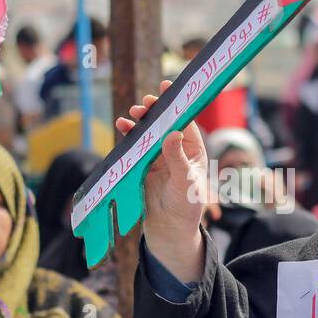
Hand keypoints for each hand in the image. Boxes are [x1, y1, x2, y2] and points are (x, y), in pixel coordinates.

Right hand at [116, 79, 207, 282]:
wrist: (169, 230)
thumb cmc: (186, 206)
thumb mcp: (185, 181)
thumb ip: (177, 158)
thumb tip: (172, 133)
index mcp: (194, 151)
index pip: (185, 121)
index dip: (176, 105)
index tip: (166, 88)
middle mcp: (177, 151)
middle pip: (165, 124)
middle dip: (154, 112)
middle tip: (144, 104)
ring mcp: (160, 158)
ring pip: (149, 134)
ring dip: (140, 123)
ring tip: (131, 116)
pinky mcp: (145, 167)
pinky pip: (136, 147)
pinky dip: (129, 137)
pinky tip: (122, 127)